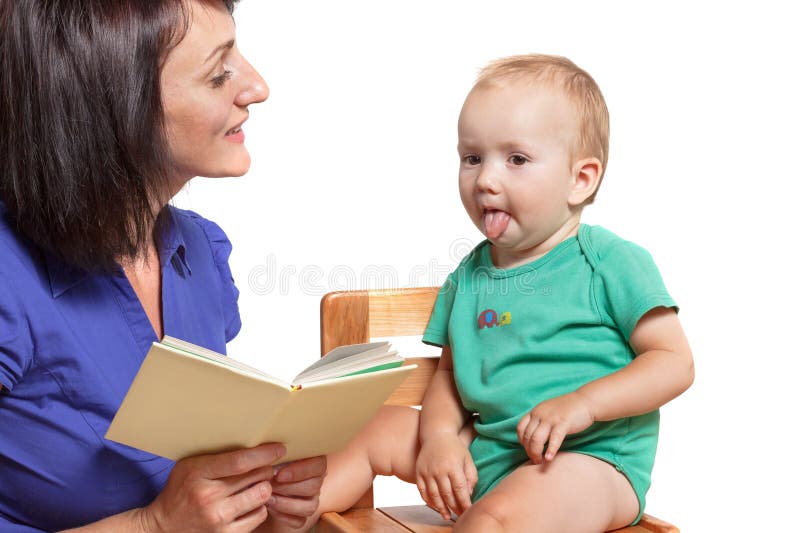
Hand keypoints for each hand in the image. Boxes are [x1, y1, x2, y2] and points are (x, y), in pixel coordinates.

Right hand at [142, 443, 285, 531]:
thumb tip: (252, 441)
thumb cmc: (181, 490)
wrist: (163, 527)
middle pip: (255, 476)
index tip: (279, 448)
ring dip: (265, 487)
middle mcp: (208, 496)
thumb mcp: (190, 466)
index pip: (240, 460)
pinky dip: (260, 506)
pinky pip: (259, 515)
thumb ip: (216, 455)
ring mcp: (217, 518)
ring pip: (261, 495)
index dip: (264, 453)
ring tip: (260, 483)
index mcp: (197, 473)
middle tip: (265, 466)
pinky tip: (252, 502)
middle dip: (266, 468)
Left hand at [266, 455, 326, 527]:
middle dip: (288, 488)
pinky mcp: (302, 516)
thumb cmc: (266, 462)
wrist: (258, 481)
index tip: (279, 475)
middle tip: (269, 486)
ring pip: (310, 506)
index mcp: (314, 460)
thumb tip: (269, 450)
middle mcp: (316, 480)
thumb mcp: (272, 453)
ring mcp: (311, 499)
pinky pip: (299, 521)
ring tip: (268, 498)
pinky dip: (283, 516)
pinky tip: (270, 508)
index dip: (300, 471)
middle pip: (314, 486)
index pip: (318, 465)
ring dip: (286, 503)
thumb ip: (275, 451)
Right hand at [416, 434, 476, 519]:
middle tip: (460, 515)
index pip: (460, 490)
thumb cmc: (455, 447)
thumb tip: (468, 494)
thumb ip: (471, 476)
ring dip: (441, 508)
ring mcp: (427, 471)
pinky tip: (435, 506)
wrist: (437, 434)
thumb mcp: (467, 459)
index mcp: (453, 466)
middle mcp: (439, 470)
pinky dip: (428, 500)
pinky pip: (422, 490)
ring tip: (447, 516)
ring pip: (434, 495)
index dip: (464, 503)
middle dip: (454, 507)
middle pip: (447, 494)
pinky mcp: (419, 472)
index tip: (468, 511)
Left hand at [517, 392, 594, 463]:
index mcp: (535, 411)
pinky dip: (550, 450)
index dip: (522, 441)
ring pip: (537, 439)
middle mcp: (540, 414)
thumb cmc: (567, 409)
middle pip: (528, 436)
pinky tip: (549, 459)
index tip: (528, 449)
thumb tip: (532, 438)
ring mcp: (551, 418)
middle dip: (529, 451)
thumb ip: (539, 421)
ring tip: (540, 462)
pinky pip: (554, 439)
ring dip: (536, 453)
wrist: (585, 401)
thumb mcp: (548, 412)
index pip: (520, 428)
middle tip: (535, 461)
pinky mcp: (563, 423)